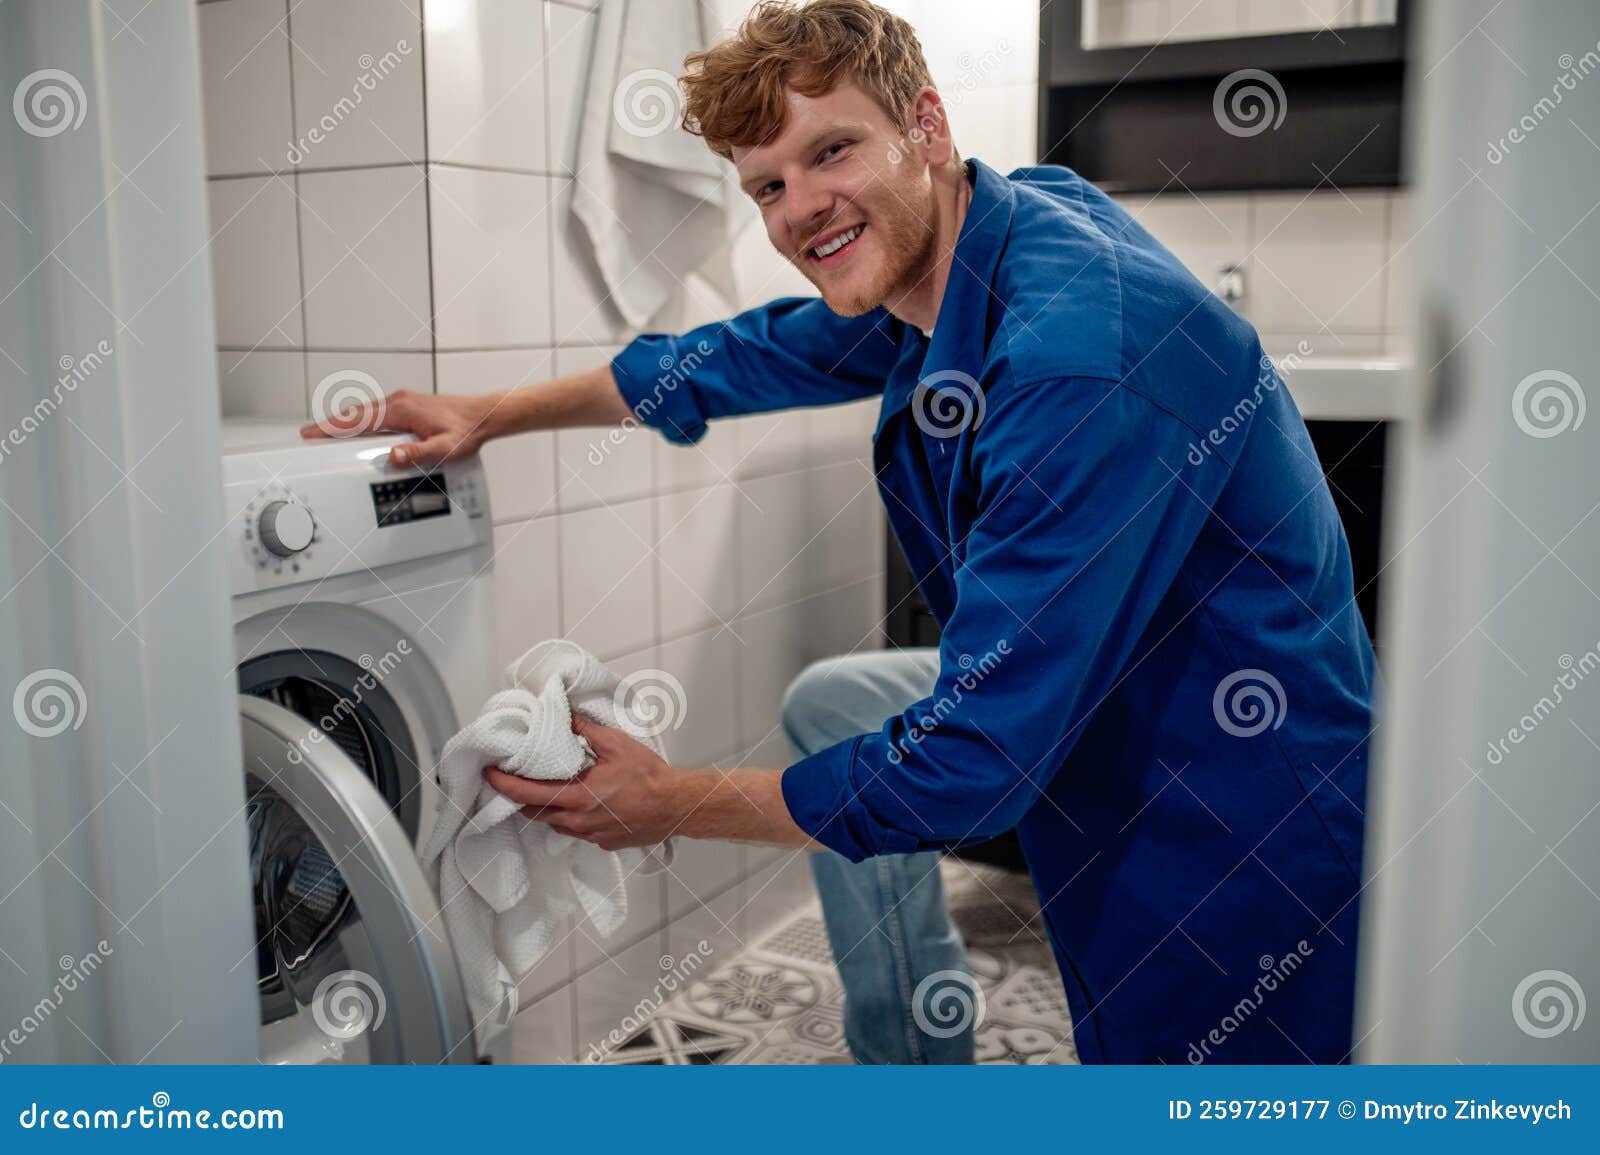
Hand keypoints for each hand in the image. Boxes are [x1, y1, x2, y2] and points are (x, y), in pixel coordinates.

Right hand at [299, 388, 504, 467]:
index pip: (358, 420)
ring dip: (344, 421)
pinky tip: (357, 428)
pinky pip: (376, 412)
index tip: (311, 434)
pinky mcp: (408, 405)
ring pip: (365, 411)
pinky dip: (360, 419)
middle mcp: (399, 401)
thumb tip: (392, 456)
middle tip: (308, 436)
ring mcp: (403, 401)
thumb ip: (419, 453)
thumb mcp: (445, 448)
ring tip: (325, 433)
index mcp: (402, 410)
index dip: (332, 427)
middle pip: (356, 413)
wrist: (484, 415)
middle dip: (331, 424)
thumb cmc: (467, 431)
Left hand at [483, 714, 685, 851]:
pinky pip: (575, 831)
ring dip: (545, 807)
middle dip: (520, 796)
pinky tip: (578, 802)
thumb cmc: (649, 777)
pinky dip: (568, 816)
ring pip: (554, 823)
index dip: (503, 784)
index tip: (490, 774)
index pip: (527, 793)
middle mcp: (578, 821)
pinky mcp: (602, 842)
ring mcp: (589, 835)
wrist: (676, 806)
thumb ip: (586, 731)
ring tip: (545, 788)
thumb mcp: (616, 745)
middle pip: (534, 812)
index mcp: (576, 797)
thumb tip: (567, 716)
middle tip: (513, 779)